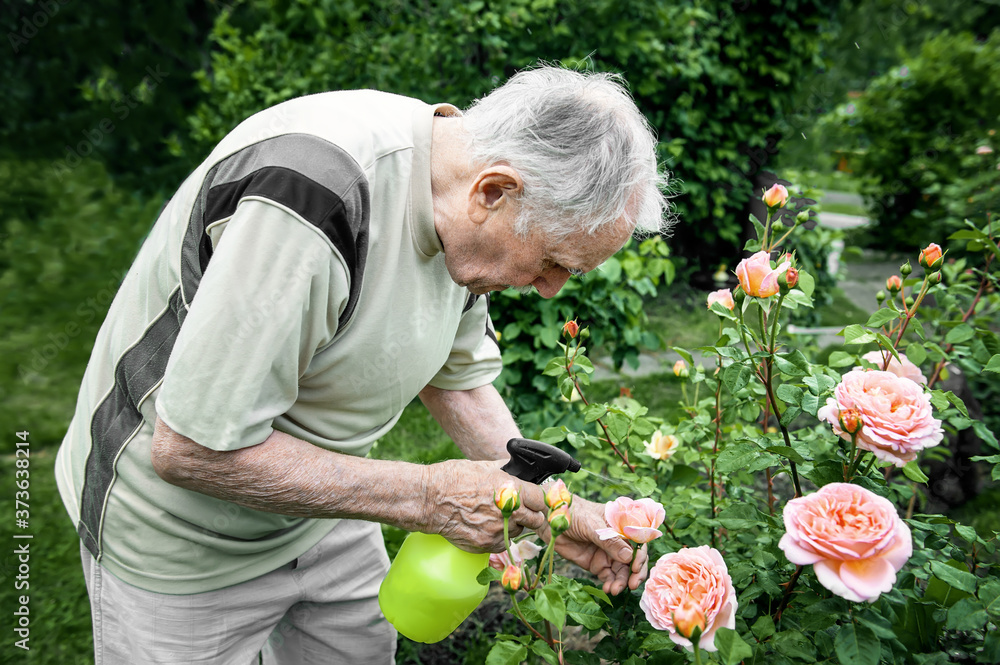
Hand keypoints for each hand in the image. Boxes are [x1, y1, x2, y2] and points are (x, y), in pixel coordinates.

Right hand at [423, 459, 546, 552]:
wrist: (430, 499)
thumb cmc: (454, 478)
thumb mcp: (484, 467)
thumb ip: (506, 472)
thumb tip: (517, 470)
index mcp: (513, 489)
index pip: (541, 499)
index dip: (538, 499)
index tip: (534, 500)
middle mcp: (510, 511)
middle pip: (536, 519)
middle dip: (531, 515)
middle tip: (520, 510)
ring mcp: (499, 531)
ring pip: (519, 532)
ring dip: (513, 526)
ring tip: (496, 516)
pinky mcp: (486, 545)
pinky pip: (502, 543)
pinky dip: (498, 537)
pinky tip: (485, 526)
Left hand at [552, 496, 648, 594]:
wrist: (549, 520)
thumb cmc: (572, 513)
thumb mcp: (591, 525)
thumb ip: (609, 541)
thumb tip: (629, 557)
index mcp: (620, 526)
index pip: (638, 542)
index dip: (640, 556)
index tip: (635, 568)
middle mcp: (617, 541)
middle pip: (633, 559)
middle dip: (634, 573)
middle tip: (632, 585)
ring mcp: (607, 553)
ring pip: (621, 571)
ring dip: (621, 582)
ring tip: (615, 590)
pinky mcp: (596, 564)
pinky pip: (608, 577)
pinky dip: (610, 584)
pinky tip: (608, 589)